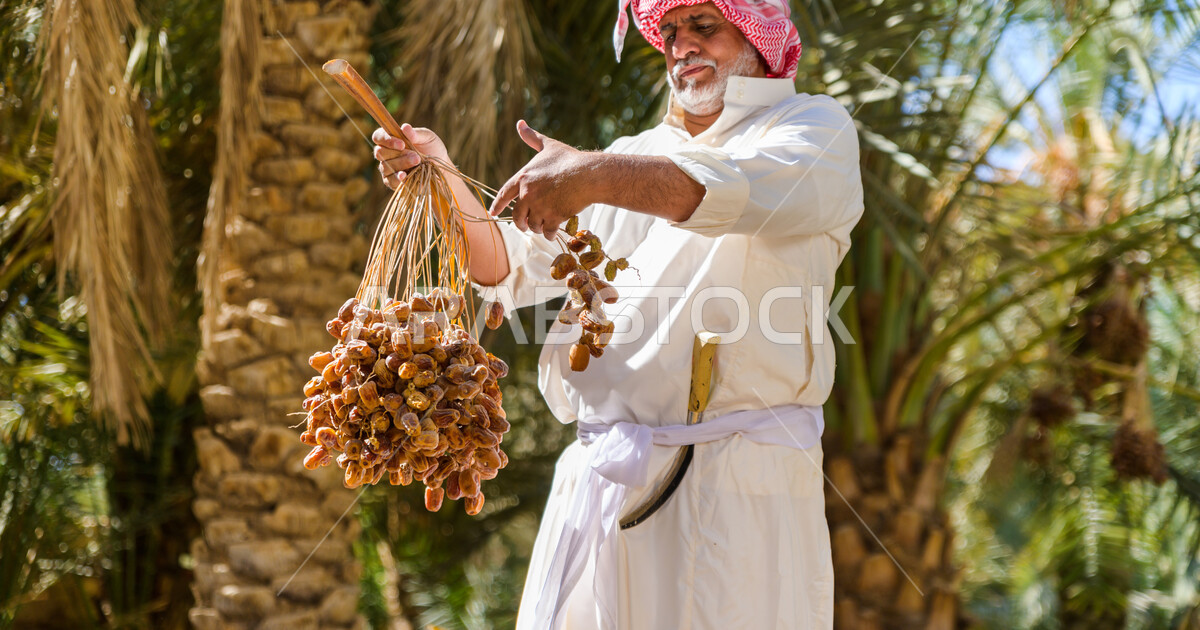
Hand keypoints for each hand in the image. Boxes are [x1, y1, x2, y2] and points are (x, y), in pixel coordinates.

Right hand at [372, 123, 450, 189]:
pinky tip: (405, 176)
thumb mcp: (428, 138)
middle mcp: (386, 153)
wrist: (440, 168)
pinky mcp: (392, 182)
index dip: (386, 140)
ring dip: (401, 164)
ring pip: (385, 166)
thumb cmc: (432, 148)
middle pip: (380, 152)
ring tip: (417, 162)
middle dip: (398, 154)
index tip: (402, 144)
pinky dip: (397, 178)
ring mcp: (387, 168)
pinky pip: (389, 181)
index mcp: (391, 139)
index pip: (378, 137)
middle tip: (416, 156)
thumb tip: (404, 127)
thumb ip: (416, 133)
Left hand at [489, 120, 596, 239]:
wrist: (587, 174)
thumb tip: (520, 123)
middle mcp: (528, 194)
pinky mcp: (553, 217)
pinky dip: (550, 233)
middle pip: (517, 215)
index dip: (498, 204)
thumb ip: (532, 138)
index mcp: (524, 177)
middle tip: (525, 226)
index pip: (504, 194)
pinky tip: (553, 233)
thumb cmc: (569, 159)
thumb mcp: (548, 146)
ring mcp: (540, 207)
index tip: (493, 213)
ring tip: (544, 225)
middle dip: (521, 223)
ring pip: (533, 225)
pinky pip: (547, 231)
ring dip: (538, 227)